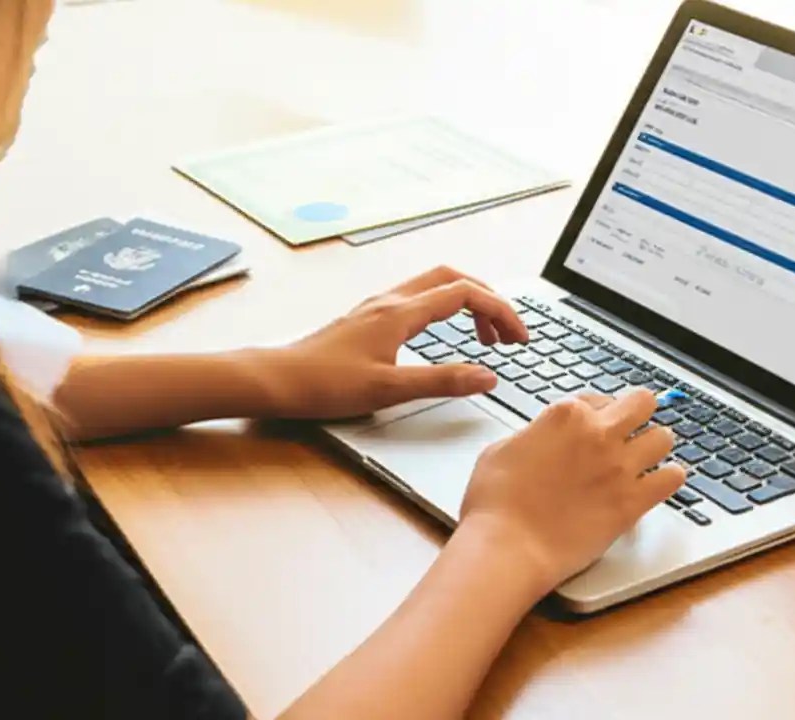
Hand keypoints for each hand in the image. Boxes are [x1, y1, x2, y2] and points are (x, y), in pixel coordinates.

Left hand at [258, 266, 529, 418]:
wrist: (275, 380)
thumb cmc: (324, 385)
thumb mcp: (390, 389)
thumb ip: (443, 382)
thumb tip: (488, 377)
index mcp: (400, 313)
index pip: (465, 294)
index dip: (500, 312)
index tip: (518, 339)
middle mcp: (390, 301)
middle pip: (453, 278)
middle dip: (489, 300)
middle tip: (507, 334)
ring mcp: (377, 307)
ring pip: (435, 286)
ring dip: (467, 303)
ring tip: (483, 338)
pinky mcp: (367, 319)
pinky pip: (418, 299)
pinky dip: (445, 310)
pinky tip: (444, 337)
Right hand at [459, 389, 685, 590]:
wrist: (507, 547)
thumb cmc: (495, 503)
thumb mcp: (501, 450)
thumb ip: (533, 436)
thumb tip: (543, 439)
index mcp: (566, 415)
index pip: (597, 398)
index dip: (596, 412)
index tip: (592, 426)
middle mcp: (599, 434)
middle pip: (642, 403)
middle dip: (636, 413)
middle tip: (629, 429)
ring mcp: (620, 468)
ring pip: (664, 437)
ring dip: (654, 445)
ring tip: (643, 458)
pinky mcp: (633, 502)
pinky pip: (673, 479)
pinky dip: (668, 479)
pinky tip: (656, 484)